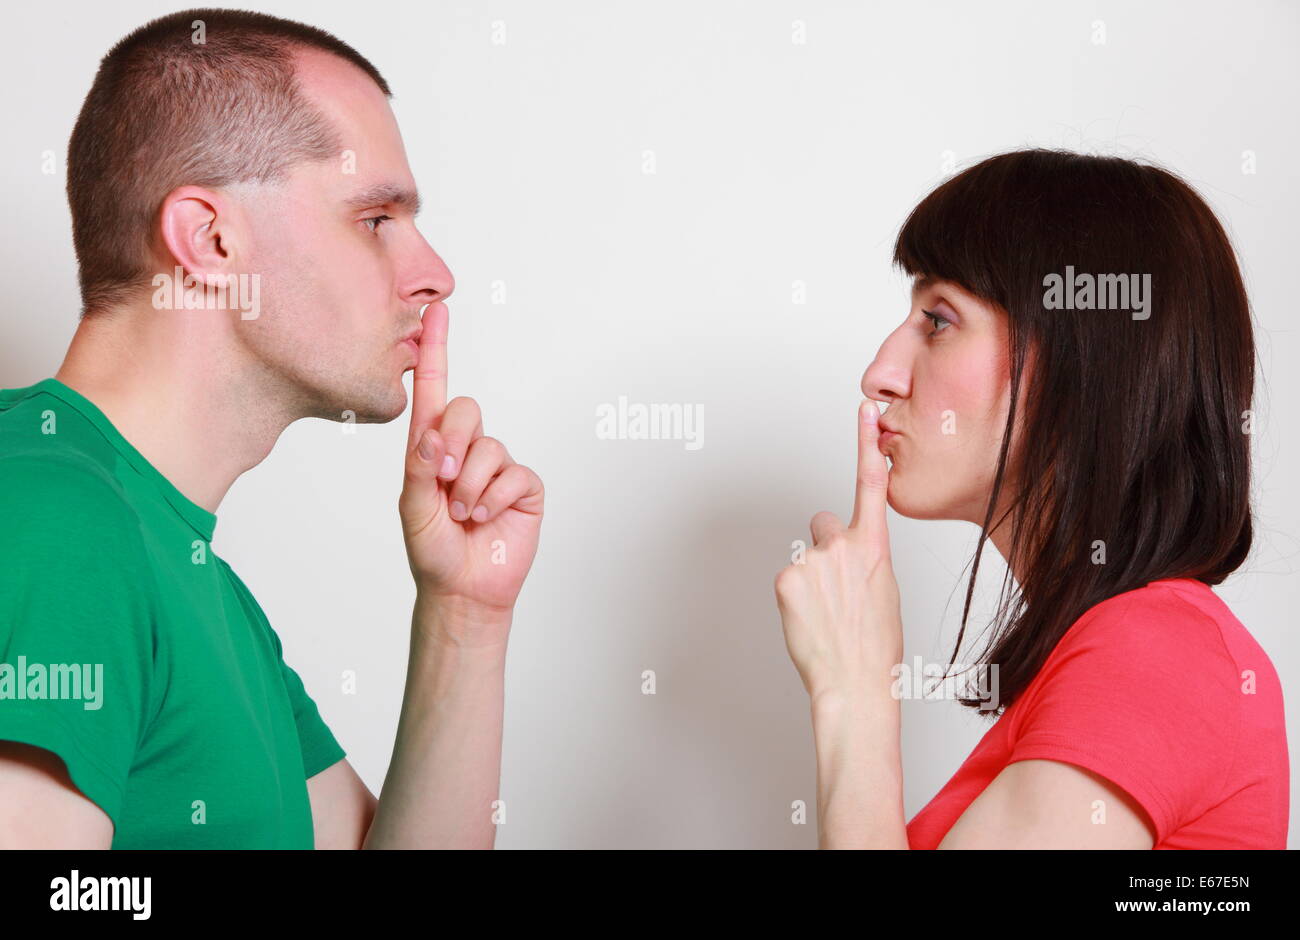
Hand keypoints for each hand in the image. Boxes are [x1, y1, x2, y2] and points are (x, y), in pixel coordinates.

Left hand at [399, 302, 543, 640]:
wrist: (464, 590)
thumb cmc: (432, 549)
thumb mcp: (412, 506)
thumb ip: (420, 467)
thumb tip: (434, 436)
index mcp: (432, 447)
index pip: (434, 390)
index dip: (435, 349)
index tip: (436, 311)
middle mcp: (466, 449)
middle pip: (466, 411)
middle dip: (452, 444)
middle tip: (444, 481)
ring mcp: (497, 466)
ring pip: (489, 448)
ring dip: (471, 486)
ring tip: (464, 515)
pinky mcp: (524, 486)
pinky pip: (513, 473)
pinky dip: (494, 497)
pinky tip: (485, 519)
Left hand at [775, 399, 901, 704]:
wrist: (855, 683)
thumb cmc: (874, 644)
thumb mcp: (883, 590)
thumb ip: (864, 557)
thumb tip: (848, 550)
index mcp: (873, 546)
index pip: (870, 482)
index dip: (866, 442)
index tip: (864, 409)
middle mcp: (841, 544)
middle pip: (822, 525)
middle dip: (825, 549)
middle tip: (836, 592)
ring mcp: (811, 560)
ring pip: (805, 556)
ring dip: (810, 579)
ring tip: (826, 614)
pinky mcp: (784, 578)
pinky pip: (787, 577)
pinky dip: (795, 596)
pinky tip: (810, 619)